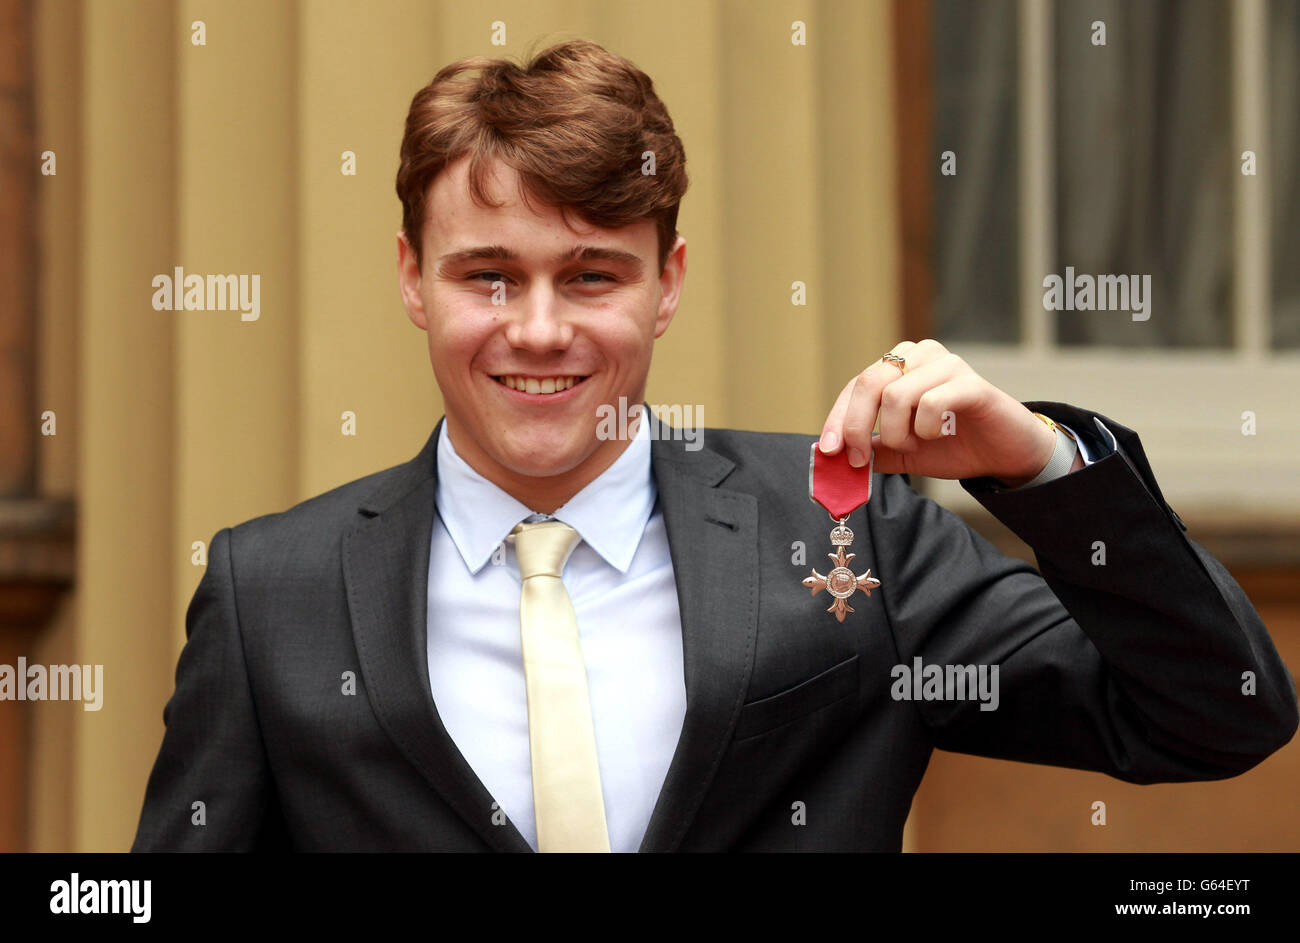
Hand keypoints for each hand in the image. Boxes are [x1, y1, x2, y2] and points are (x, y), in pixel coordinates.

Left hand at [818, 339, 1067, 486]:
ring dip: (899, 434)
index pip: (856, 386)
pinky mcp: (970, 382)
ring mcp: (946, 364)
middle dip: (857, 428)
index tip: (829, 450)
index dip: (839, 418)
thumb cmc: (955, 446)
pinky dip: (926, 429)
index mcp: (900, 366)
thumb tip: (834, 458)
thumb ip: (872, 451)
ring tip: (917, 443)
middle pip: (869, 383)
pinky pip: (929, 403)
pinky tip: (940, 434)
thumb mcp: (903, 453)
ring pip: (896, 396)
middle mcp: (920, 355)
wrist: (1005, 454)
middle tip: (861, 459)